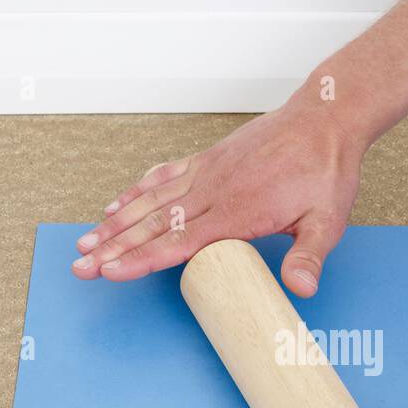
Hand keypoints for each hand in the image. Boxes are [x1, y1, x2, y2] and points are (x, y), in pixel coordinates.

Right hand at [72, 98, 362, 295]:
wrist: (324, 119)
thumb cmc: (326, 171)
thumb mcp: (327, 220)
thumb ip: (309, 255)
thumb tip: (302, 288)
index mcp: (237, 211)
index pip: (179, 242)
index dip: (141, 258)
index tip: (110, 271)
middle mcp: (213, 191)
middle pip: (152, 224)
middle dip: (113, 248)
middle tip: (80, 267)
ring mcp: (207, 173)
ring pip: (150, 201)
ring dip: (115, 223)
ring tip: (85, 242)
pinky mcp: (207, 160)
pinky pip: (163, 177)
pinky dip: (136, 192)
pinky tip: (117, 204)